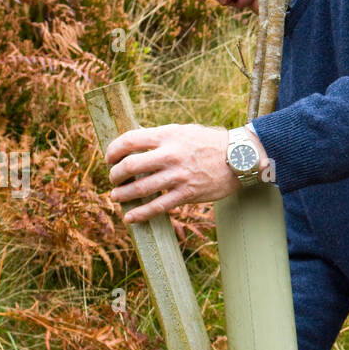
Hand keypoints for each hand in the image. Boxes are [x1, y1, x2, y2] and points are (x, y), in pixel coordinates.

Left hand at [105, 123, 267, 225]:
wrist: (239, 158)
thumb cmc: (210, 143)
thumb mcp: (183, 131)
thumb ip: (160, 136)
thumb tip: (135, 142)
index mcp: (167, 136)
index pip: (129, 140)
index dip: (113, 150)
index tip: (109, 158)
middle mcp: (170, 155)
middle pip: (130, 166)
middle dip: (115, 175)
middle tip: (113, 179)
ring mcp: (178, 176)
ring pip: (140, 188)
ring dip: (122, 195)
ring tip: (116, 196)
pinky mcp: (187, 194)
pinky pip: (158, 206)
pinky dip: (140, 214)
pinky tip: (130, 218)